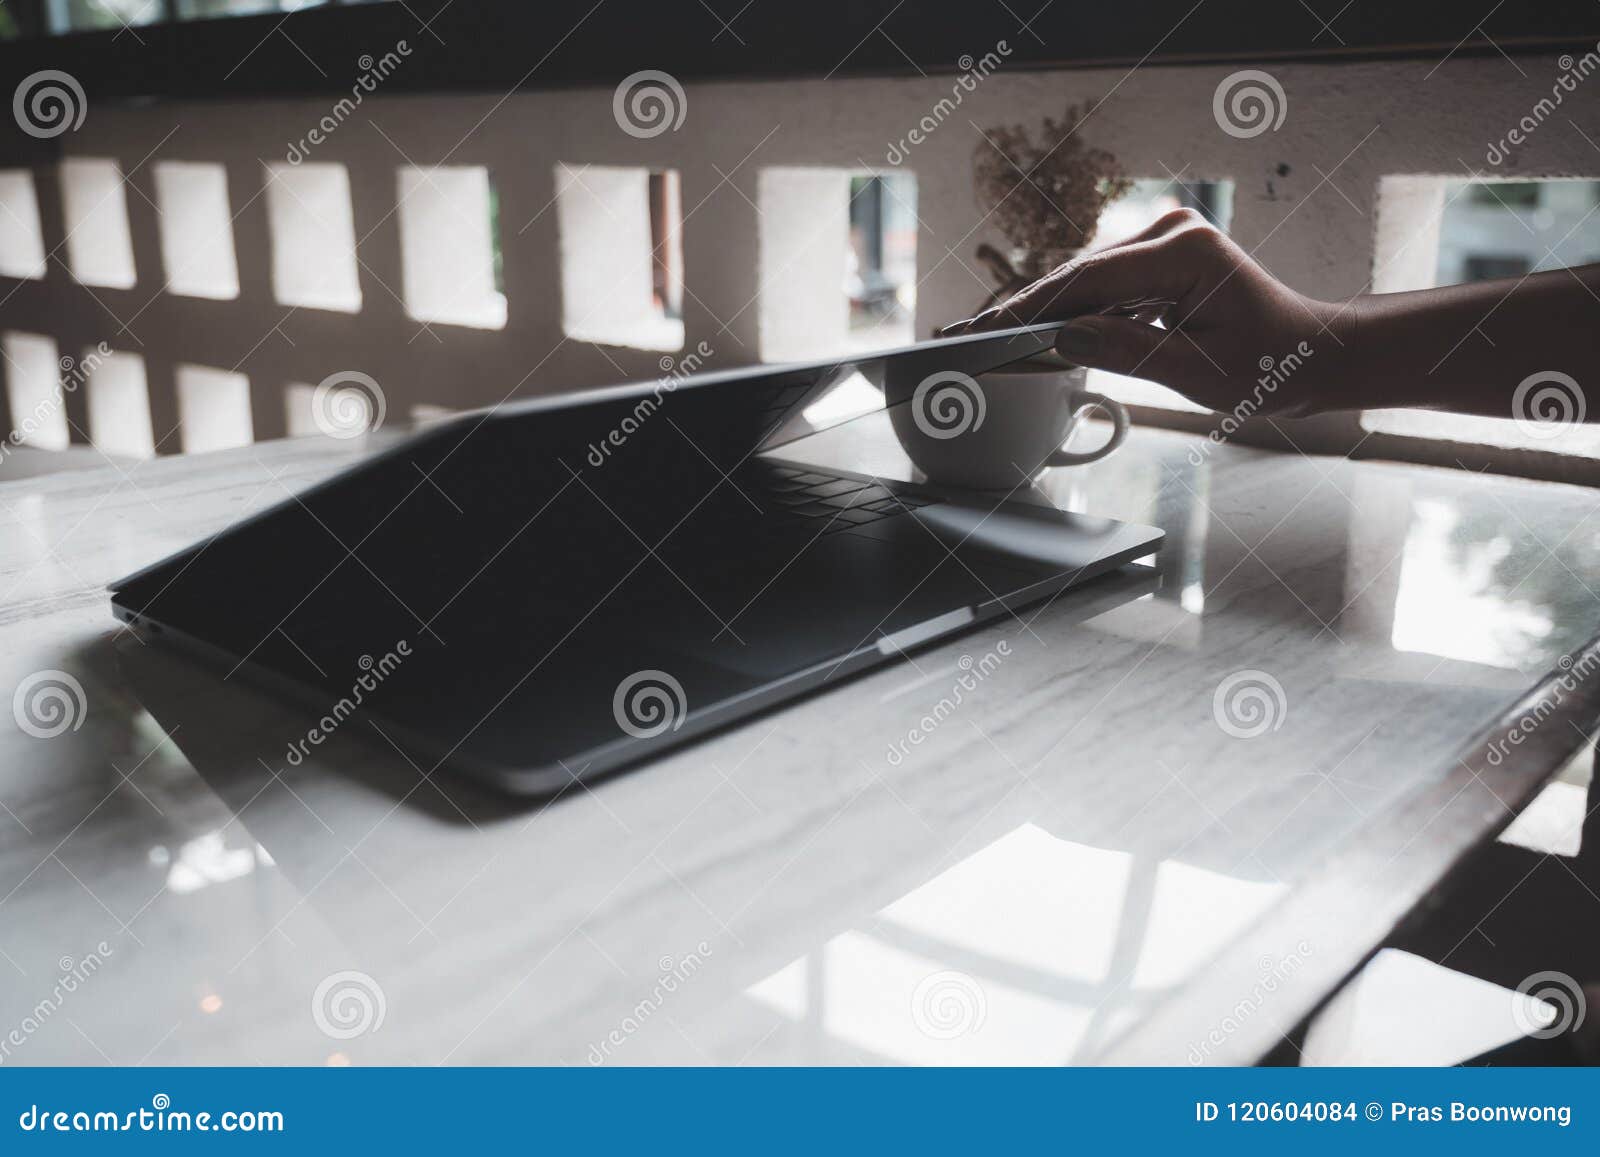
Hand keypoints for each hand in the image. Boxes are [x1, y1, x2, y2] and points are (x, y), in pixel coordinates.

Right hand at [951, 209, 1352, 416]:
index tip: (988, 328)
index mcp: (1184, 253)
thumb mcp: (1198, 373)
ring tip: (988, 332)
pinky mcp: (1159, 255)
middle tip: (968, 332)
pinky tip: (1031, 327)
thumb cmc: (1269, 366)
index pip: (1091, 280)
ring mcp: (1165, 238)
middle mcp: (1171, 231)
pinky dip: (1070, 307)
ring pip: (1086, 277)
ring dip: (1041, 307)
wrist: (1308, 353)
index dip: (1034, 307)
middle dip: (1024, 306)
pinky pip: (1103, 283)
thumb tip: (1064, 338)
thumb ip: (1129, 352)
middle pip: (1081, 274)